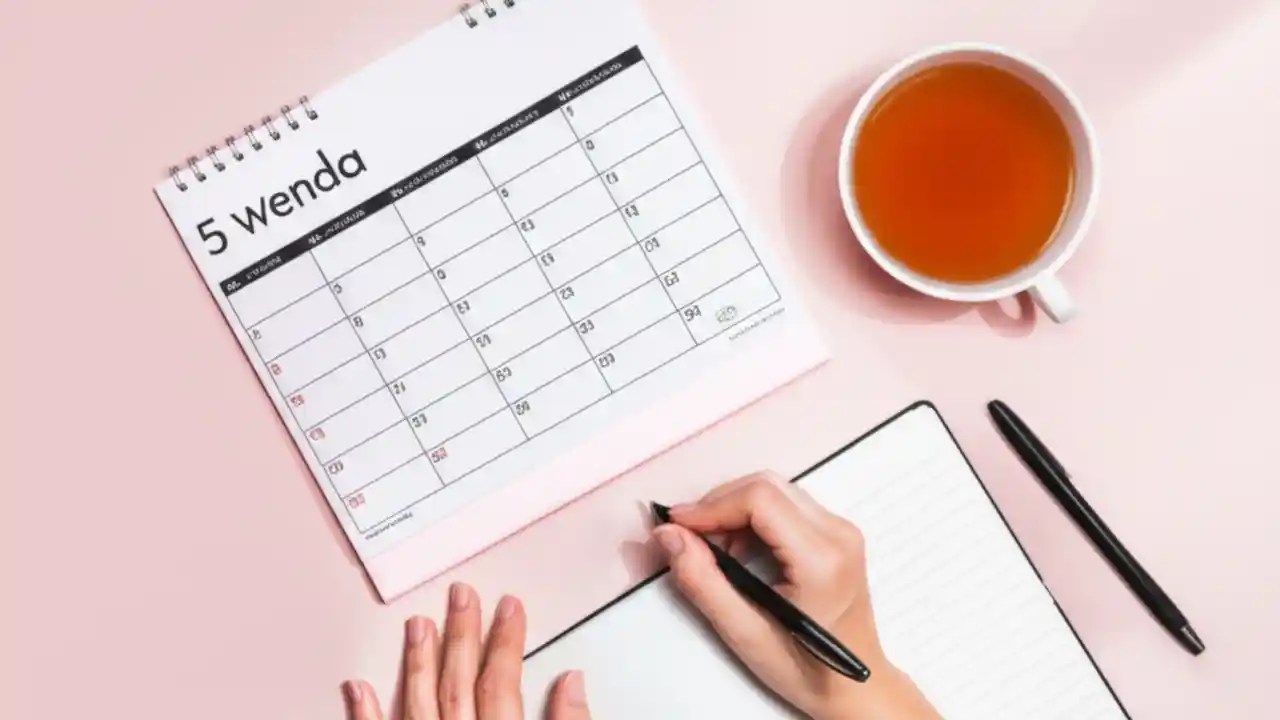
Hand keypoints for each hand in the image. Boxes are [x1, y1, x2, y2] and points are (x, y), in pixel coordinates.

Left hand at [343, 583, 591, 719]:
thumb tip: (573, 684)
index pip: (502, 684)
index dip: (508, 642)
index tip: (510, 608)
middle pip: (459, 683)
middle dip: (463, 634)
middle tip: (461, 595)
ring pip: (419, 702)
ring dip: (418, 660)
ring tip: (417, 623)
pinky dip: (365, 712)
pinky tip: (357, 686)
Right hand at [653, 473, 939, 719]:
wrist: (856, 687)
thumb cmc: (806, 669)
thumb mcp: (745, 633)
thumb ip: (703, 581)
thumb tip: (669, 535)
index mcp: (821, 559)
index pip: (759, 499)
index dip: (711, 507)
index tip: (676, 527)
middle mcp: (838, 533)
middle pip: (766, 486)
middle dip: (719, 505)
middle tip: (690, 538)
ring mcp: (842, 530)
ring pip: (775, 490)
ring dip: (735, 510)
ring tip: (716, 550)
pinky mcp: (837, 533)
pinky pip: (787, 504)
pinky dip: (754, 517)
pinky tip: (741, 550)